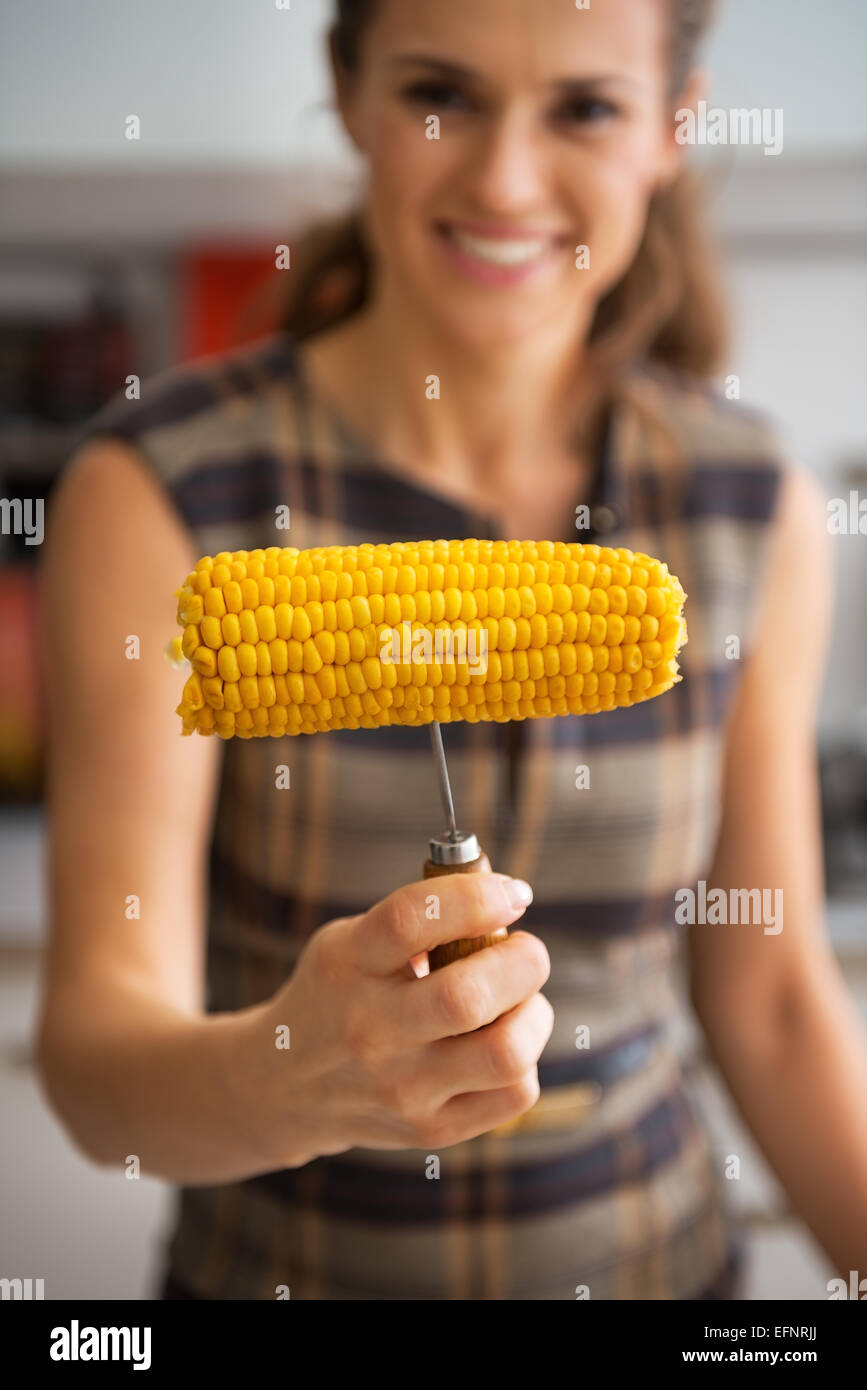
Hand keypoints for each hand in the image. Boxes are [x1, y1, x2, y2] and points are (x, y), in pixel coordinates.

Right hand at [236, 873, 552, 1167]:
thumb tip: (501, 890)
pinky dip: (525, 1059)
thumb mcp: (352, 940)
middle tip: (525, 952)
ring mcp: (401, 1087)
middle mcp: (370, 1029)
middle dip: (524, 961)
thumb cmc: (341, 993)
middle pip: (468, 997)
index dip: (476, 897)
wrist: (284, 1085)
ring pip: (505, 1053)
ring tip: (519, 1002)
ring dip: (533, 1014)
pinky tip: (499, 1041)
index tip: (513, 894)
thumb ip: (420, 915)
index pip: (412, 919)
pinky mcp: (429, 1129)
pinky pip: (514, 1093)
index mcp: (349, 963)